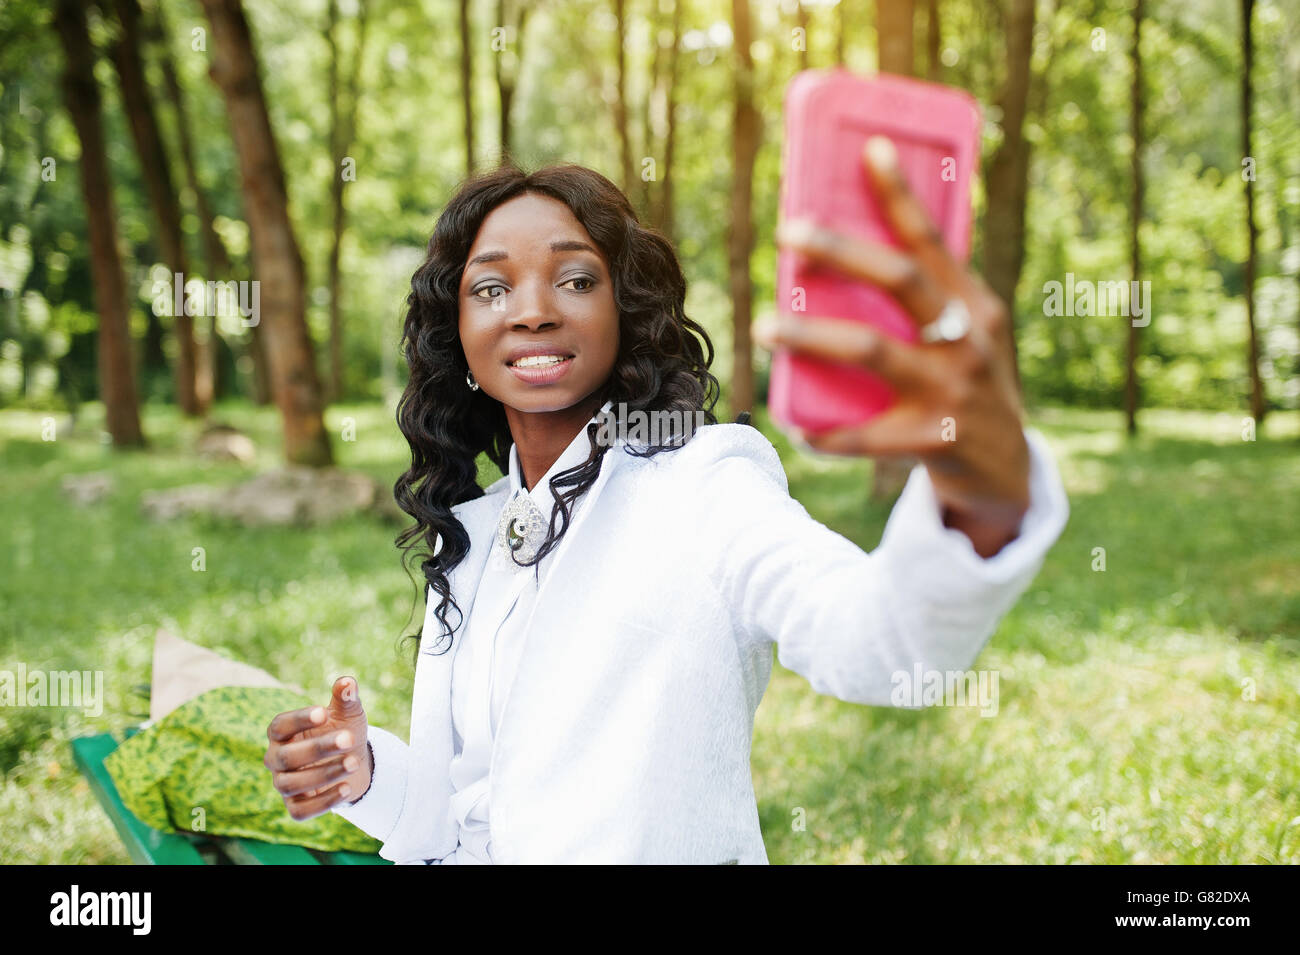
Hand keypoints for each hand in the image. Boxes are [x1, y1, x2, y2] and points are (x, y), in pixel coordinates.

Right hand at [265, 675, 371, 820]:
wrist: (355, 762)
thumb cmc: (344, 731)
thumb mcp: (348, 714)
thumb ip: (345, 698)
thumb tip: (347, 682)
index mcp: (282, 733)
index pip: (279, 726)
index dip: (298, 720)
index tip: (323, 712)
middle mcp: (276, 759)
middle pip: (287, 757)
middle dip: (318, 748)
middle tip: (349, 739)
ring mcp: (283, 784)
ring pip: (291, 784)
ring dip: (324, 774)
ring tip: (355, 762)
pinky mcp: (295, 807)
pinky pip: (300, 811)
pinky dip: (324, 801)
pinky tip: (348, 788)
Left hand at [755, 135, 1029, 557]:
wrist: (1005, 475)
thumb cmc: (965, 390)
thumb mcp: (964, 339)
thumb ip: (924, 304)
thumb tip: (846, 255)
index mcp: (975, 305)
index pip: (934, 239)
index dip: (901, 194)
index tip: (868, 148)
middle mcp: (969, 340)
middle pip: (900, 281)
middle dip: (841, 250)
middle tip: (787, 233)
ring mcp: (954, 390)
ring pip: (872, 351)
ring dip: (811, 336)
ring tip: (763, 326)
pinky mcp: (938, 439)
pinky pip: (868, 435)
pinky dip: (828, 433)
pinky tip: (798, 428)